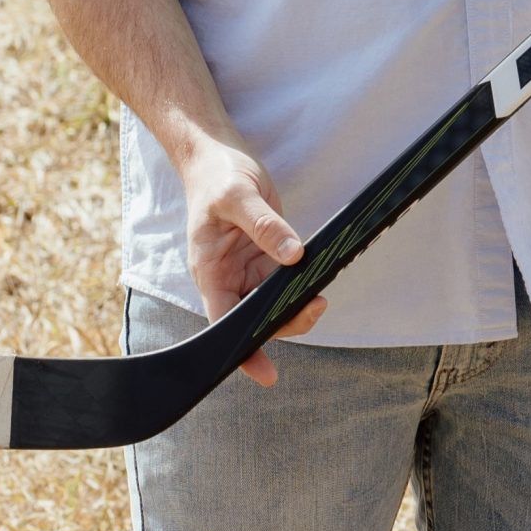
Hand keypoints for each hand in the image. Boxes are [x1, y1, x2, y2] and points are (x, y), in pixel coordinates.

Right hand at [180, 139, 324, 384]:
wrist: (216, 156)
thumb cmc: (217, 176)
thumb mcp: (238, 195)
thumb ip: (264, 226)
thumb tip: (293, 256)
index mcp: (209, 271)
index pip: (224, 322)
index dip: (244, 350)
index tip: (267, 374)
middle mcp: (226, 277)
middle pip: (253, 317)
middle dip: (284, 322)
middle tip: (316, 308)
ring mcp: (245, 269)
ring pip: (272, 302)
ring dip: (296, 305)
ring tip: (321, 297)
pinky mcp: (263, 256)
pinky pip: (283, 280)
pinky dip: (300, 283)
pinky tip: (318, 278)